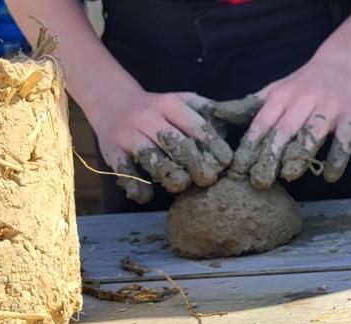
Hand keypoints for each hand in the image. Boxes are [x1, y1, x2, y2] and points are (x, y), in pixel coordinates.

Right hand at [88, 89, 231, 201]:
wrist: (111, 102)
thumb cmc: (156, 108)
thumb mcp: (180, 100)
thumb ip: (207, 110)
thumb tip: (239, 118)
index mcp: (170, 104)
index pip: (196, 127)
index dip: (213, 146)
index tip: (225, 163)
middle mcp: (148, 117)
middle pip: (176, 144)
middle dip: (195, 163)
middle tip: (208, 179)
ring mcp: (128, 135)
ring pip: (152, 158)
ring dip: (169, 174)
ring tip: (181, 184)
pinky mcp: (112, 152)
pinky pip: (125, 172)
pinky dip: (137, 186)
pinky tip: (148, 195)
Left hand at [231, 55, 350, 189]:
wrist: (342, 63)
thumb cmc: (303, 83)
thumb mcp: (276, 89)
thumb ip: (252, 106)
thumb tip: (219, 117)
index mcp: (282, 96)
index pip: (262, 122)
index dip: (250, 145)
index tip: (239, 167)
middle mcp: (304, 101)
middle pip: (285, 131)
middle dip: (271, 156)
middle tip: (259, 180)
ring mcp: (329, 110)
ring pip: (312, 135)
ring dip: (300, 156)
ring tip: (289, 174)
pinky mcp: (350, 119)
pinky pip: (344, 142)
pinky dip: (337, 159)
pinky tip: (329, 176)